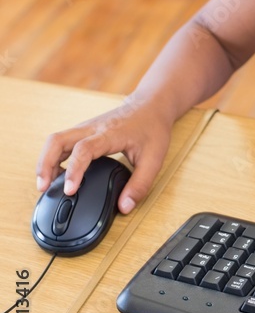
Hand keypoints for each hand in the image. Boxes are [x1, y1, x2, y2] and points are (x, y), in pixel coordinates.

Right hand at [35, 96, 171, 213]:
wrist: (151, 106)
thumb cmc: (152, 128)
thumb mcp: (154, 158)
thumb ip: (140, 184)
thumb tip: (124, 206)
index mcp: (109, 134)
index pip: (83, 150)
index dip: (73, 170)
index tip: (69, 189)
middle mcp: (92, 128)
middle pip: (58, 140)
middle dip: (46, 164)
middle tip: (44, 187)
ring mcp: (86, 128)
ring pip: (55, 140)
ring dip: (46, 161)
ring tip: (44, 185)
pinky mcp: (83, 131)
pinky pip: (61, 142)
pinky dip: (53, 157)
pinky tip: (56, 174)